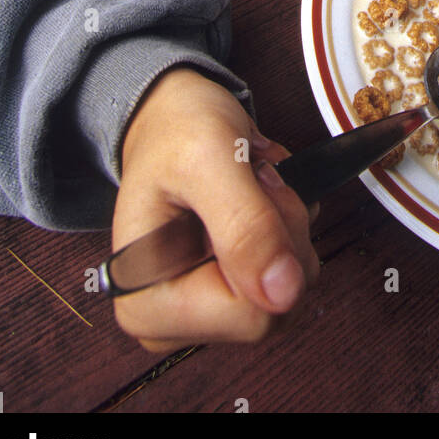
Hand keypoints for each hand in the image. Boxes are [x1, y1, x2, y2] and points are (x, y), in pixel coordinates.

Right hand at [112, 66, 319, 350]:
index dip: (271, 245)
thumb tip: (283, 294)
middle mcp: (170, 320)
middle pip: (276, 307)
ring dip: (289, 226)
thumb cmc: (175, 133)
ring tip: (255, 185)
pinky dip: (290, 228)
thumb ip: (246, 225)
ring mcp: (202, 311)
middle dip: (283, 232)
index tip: (252, 187)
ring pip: (291, 289)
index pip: (250, 317)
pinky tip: (262, 198)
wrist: (172, 118)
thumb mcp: (209, 158)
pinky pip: (291, 275)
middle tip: (256, 181)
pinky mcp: (228, 294)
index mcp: (146, 302)